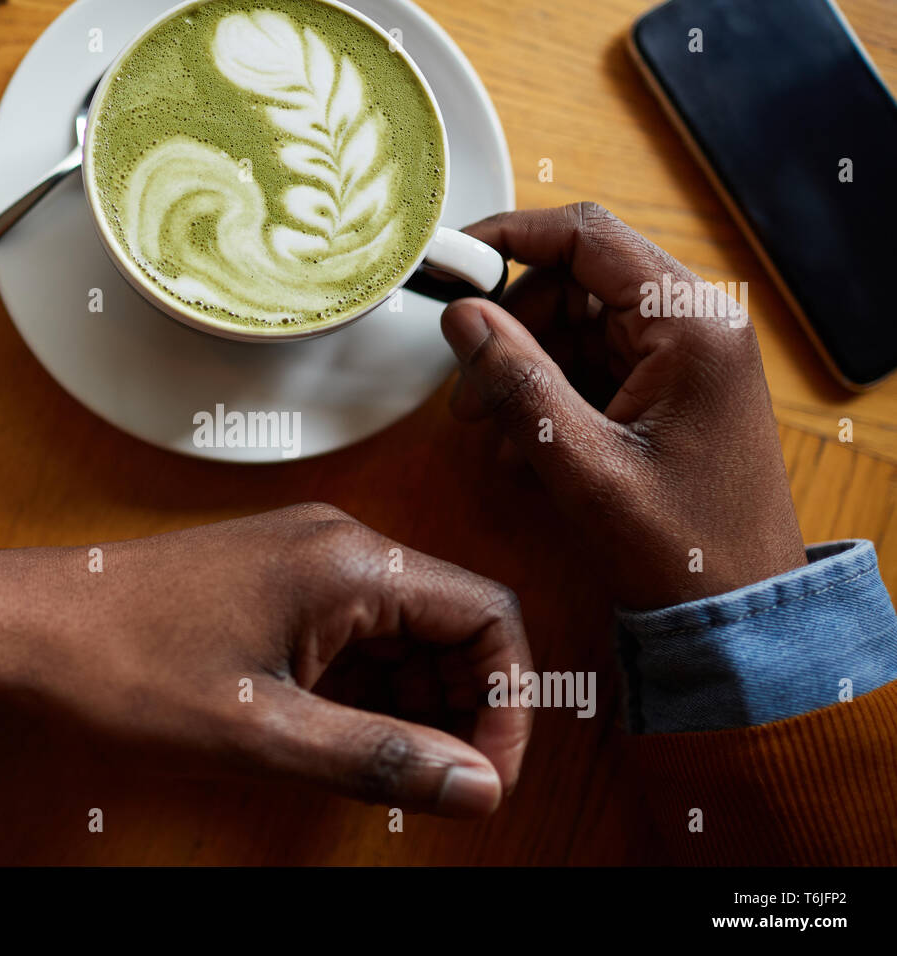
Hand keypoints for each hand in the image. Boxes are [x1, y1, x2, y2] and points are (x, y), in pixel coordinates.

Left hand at [0, 504, 532, 816]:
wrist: (17, 629)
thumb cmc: (123, 668)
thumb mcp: (261, 733)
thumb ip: (379, 759)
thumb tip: (478, 787)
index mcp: (350, 564)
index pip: (488, 617)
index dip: (509, 702)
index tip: (485, 777)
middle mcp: (338, 547)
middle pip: (452, 625)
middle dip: (465, 711)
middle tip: (441, 788)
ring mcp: (303, 562)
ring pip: (403, 635)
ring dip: (414, 707)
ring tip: (385, 773)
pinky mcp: (274, 584)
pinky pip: (352, 636)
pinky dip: (364, 692)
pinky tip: (337, 740)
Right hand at [442, 203, 806, 610]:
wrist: (740, 611)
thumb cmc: (680, 549)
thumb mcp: (583, 466)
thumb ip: (517, 382)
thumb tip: (461, 315)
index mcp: (689, 323)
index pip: (585, 236)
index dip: (507, 240)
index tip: (448, 265)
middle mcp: (694, 323)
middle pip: (574, 282)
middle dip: (511, 330)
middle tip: (470, 399)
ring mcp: (686, 354)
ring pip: (576, 324)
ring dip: (525, 369)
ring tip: (498, 436)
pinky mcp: (673, 385)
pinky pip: (594, 362)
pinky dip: (552, 394)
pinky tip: (530, 447)